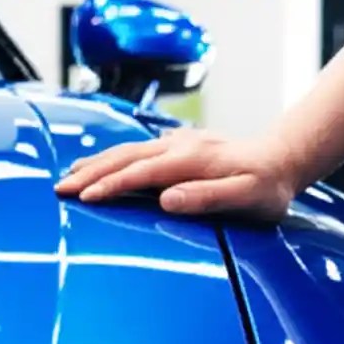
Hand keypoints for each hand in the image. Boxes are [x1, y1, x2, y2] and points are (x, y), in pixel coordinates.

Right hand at [53, 129, 301, 220]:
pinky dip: (113, 157)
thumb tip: (167, 200)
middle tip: (59, 188)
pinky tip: (101, 163)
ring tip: (69, 175)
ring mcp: (178, 144)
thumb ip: (208, 198)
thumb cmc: (267, 187)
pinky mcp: (179, 146)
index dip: (111, 185)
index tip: (84, 197)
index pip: (141, 172)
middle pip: (125, 158)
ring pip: (127, 150)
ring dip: (96, 163)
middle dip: (90, 173)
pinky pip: (137, 149)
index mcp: (191, 160)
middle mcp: (180, 147)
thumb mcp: (247, 198)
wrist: (284, 159)